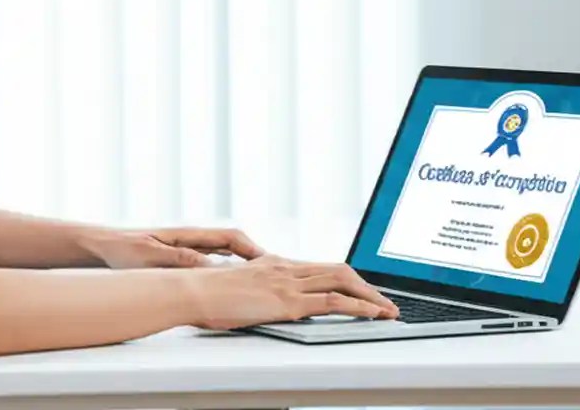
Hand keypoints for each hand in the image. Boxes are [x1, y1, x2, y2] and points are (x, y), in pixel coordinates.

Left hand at [89, 227, 266, 269]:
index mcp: (189, 235)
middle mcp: (191, 240)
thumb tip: (212, 267)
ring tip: (258, 285)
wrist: (101, 247)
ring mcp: (185, 250)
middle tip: (273, 276)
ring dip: (241, 267)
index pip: (231, 237)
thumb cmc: (124, 250)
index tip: (270, 263)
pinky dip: (223, 274)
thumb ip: (181, 259)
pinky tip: (227, 289)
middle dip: (254, 259)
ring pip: (223, 257)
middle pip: (233, 246)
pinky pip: (209, 266)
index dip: (253, 250)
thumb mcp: (153, 255)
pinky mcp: (178, 261)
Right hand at [187, 254, 400, 329]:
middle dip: (366, 286)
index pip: (319, 267)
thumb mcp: (235, 287)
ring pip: (343, 281)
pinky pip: (333, 301)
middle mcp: (285, 268)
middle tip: (384, 301)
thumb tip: (258, 301)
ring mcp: (288, 283)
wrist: (192, 290)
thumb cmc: (204, 293)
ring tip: (388, 310)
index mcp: (274, 264)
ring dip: (371, 297)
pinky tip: (372, 315)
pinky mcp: (287, 301)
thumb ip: (253, 289)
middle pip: (338, 270)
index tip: (362, 290)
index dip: (346, 279)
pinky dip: (359, 307)